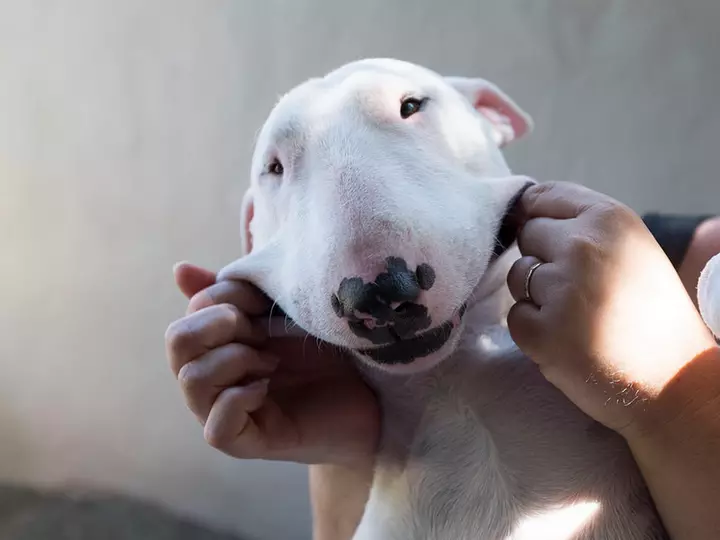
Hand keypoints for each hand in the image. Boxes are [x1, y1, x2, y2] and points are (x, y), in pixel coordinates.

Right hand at [165, 263, 379, 464]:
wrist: (368, 396)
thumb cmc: (322, 353)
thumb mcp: (280, 311)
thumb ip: (234, 292)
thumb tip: (179, 269)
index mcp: (211, 348)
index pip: (188, 315)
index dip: (226, 299)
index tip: (267, 301)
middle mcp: (208, 382)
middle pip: (177, 343)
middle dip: (222, 324)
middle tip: (264, 331)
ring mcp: (221, 414)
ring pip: (192, 379)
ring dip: (235, 358)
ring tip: (272, 361)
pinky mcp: (244, 444)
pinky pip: (216, 427)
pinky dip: (241, 398)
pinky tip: (267, 387)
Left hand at [505, 181, 716, 435]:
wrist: (674, 383)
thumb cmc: (650, 315)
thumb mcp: (631, 250)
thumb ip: (583, 226)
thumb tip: (524, 210)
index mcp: (609, 218)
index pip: (542, 196)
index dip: (539, 218)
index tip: (553, 243)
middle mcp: (582, 245)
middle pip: (527, 235)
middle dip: (543, 260)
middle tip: (581, 292)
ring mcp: (560, 288)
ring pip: (518, 275)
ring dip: (537, 296)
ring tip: (578, 318)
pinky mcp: (541, 331)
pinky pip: (515, 317)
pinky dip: (533, 332)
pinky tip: (569, 342)